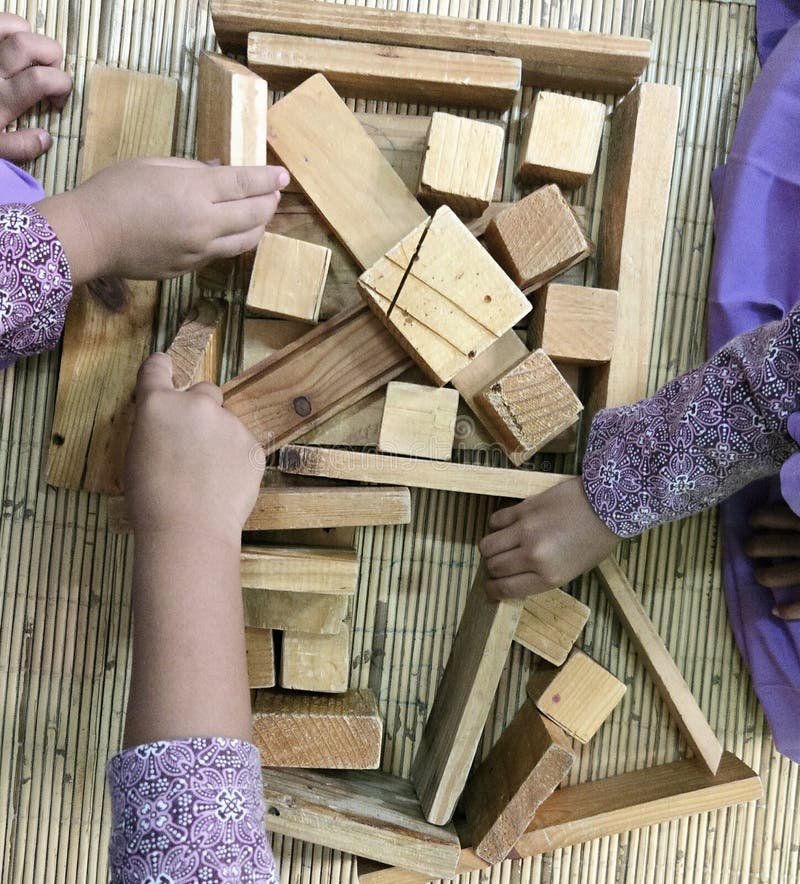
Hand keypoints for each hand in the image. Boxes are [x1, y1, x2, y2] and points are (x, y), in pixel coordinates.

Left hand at [0, 14, 71, 161]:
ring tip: (31, 56)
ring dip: (29, 37)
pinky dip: (8, 29)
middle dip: (52, 55)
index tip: (57, 103)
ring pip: (11, 25)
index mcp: (4, 99)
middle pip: (29, 44)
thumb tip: (45, 138)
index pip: (44, 78)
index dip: (62, 86)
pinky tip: (10, 46)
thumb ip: (19, 147)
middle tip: (51, 73)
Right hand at [36, 157, 288, 284]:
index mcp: (195, 192)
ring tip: (261, 213)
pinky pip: (222, 254)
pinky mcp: (190, 268)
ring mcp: (200, 251)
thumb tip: (220, 170)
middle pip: (254, 215)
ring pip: (245, 241)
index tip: (283, 176)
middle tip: (274, 193)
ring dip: (259, 226)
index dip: (268, 179)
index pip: (246, 184)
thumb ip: (192, 169)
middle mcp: (205, 224)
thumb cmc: (114, 191)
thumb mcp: (154, 166)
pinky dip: (234, 240)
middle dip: (269, 202)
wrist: (90, 235)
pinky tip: (233, 230)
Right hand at [124, 352, 264, 543]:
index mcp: (158, 404)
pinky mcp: (253, 444)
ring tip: (208, 475)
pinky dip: (237, 459)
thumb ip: (155, 428)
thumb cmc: (151, 500)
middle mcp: (196, 404)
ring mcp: (229, 422)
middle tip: (193, 442)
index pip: (157, 367)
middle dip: (199, 409)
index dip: (161, 369)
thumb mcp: (137, 455)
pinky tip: (224, 483)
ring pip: (226, 422)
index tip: (165, 370)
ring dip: (219, 438)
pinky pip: (243, 444)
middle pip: (204, 391)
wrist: (189, 529)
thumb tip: (167, 425)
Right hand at [479, 476, 618, 598]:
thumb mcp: (575, 569)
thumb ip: (545, 575)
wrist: (607, 504)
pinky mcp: (523, 509)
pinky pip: (496, 521)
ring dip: (489, 550)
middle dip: (492, 570)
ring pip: (487, 545)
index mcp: (549, 576)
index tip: (491, 588)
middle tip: (497, 566)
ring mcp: (526, 531)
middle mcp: (534, 556)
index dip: (493, 590)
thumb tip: (518, 576)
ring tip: (498, 547)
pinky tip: (505, 528)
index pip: (506, 588)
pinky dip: (496, 527)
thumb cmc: (597, 539)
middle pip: (494, 567)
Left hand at [745, 503, 799, 619]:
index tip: (757, 524)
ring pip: (769, 576)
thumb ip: (799, 505)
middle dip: (753, 549)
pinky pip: (799, 606)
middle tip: (755, 550)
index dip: (756, 520)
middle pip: (759, 546)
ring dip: (764, 576)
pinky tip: (777, 611)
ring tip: (764, 575)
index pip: (766, 517)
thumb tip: (782, 498)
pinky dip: (786, 611)